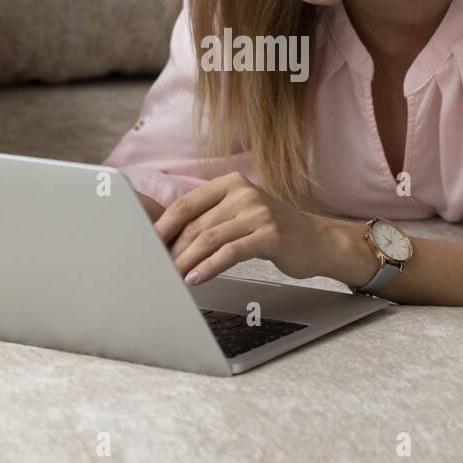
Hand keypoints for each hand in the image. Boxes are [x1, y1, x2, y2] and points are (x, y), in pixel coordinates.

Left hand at [155, 172, 354, 284]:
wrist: (316, 240)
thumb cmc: (273, 230)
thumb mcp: (241, 213)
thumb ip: (211, 218)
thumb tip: (169, 240)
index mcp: (231, 183)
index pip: (186, 204)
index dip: (163, 226)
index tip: (146, 245)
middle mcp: (244, 193)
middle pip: (195, 224)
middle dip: (173, 250)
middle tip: (158, 268)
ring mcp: (258, 213)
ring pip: (209, 239)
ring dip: (186, 262)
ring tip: (173, 277)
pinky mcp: (270, 235)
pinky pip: (230, 253)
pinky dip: (209, 268)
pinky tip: (197, 279)